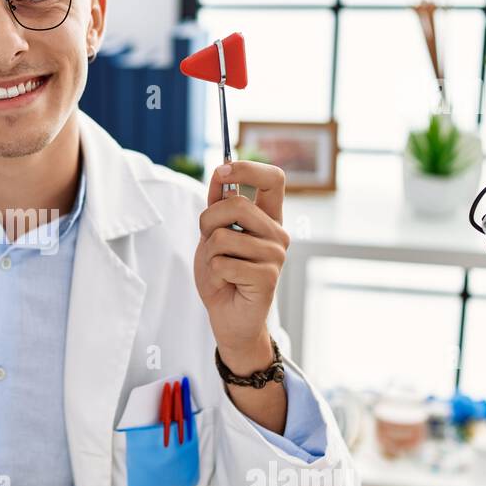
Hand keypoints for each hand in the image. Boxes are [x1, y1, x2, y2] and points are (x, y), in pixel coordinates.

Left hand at [193, 161, 289, 369]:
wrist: (228, 316)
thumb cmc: (222, 275)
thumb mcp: (214, 234)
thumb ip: (218, 206)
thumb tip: (220, 173)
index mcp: (268, 218)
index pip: (273, 179)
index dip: (247, 169)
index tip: (222, 171)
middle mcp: (277, 234)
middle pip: (237, 204)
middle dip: (208, 221)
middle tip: (209, 242)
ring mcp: (276, 256)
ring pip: (223, 237)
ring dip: (209, 254)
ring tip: (220, 269)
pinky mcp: (267, 278)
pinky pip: (223, 263)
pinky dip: (214, 273)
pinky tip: (226, 283)